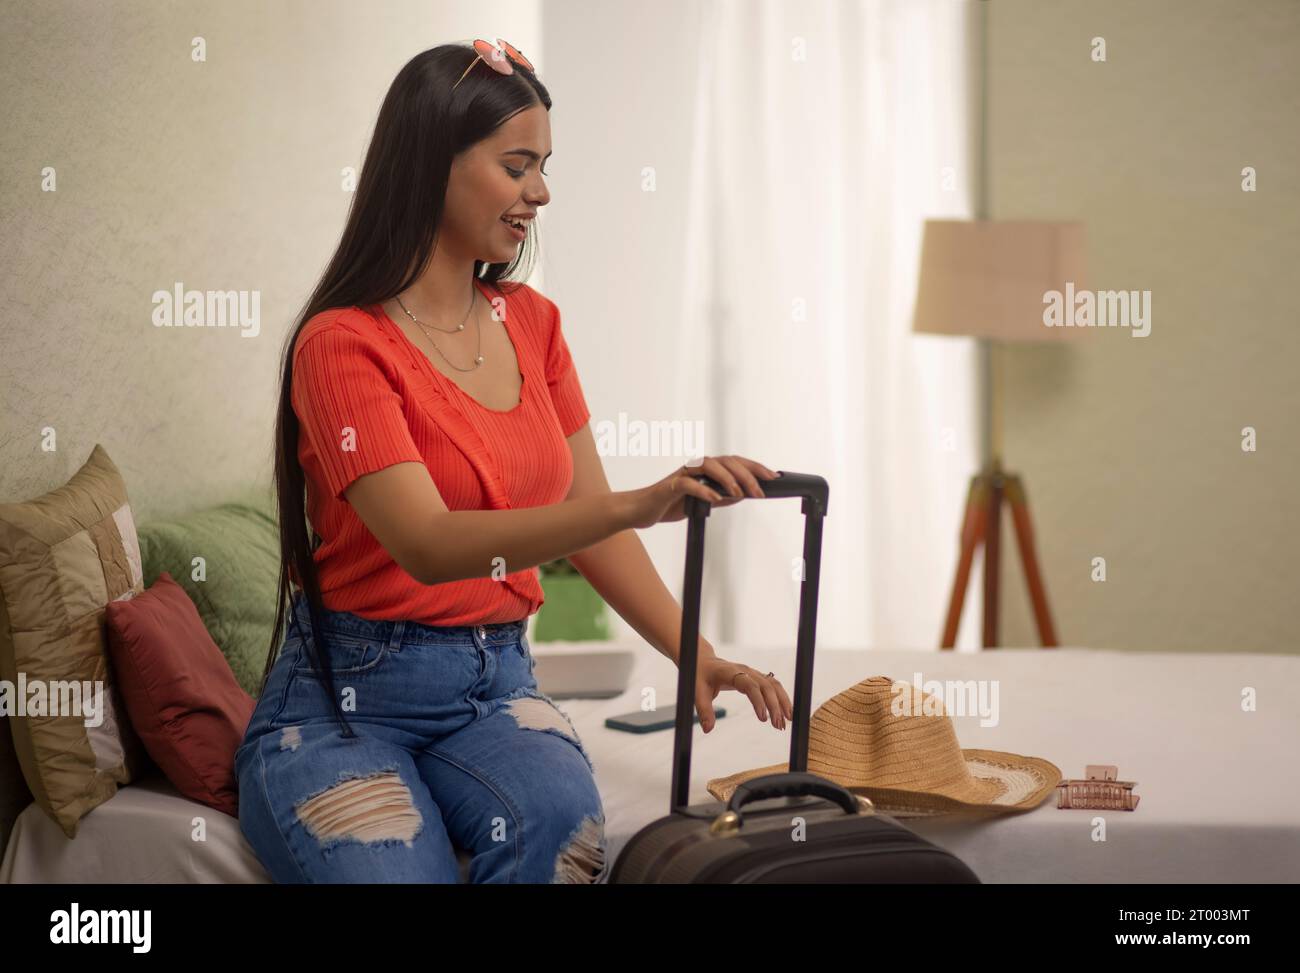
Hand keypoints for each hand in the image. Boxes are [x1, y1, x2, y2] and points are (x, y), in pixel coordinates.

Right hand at [623, 455, 779, 529]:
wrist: (640, 511)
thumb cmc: (669, 504)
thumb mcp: (702, 502)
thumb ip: (721, 496)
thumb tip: (743, 495)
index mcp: (705, 469)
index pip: (735, 462)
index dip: (755, 467)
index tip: (773, 477)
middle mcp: (696, 467)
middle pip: (726, 461)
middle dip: (747, 474)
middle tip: (760, 491)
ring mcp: (682, 474)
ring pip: (709, 466)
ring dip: (727, 479)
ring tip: (739, 494)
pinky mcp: (670, 485)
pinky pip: (688, 484)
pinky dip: (703, 490)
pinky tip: (714, 499)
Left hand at [693, 655, 792, 733]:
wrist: (703, 661)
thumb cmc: (700, 676)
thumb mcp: (697, 692)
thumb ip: (704, 710)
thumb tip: (708, 729)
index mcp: (730, 673)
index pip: (749, 686)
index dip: (758, 701)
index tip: (763, 718)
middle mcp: (745, 671)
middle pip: (766, 686)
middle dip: (775, 705)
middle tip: (778, 725)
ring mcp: (752, 673)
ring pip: (773, 684)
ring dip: (782, 702)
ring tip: (788, 721)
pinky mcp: (756, 677)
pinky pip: (772, 685)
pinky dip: (781, 698)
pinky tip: (785, 712)